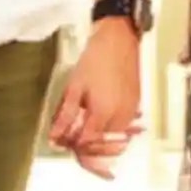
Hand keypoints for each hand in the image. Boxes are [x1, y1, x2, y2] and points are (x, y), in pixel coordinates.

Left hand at [47, 19, 142, 179]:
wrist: (119, 41)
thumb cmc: (97, 59)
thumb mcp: (74, 87)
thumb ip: (65, 116)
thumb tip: (55, 137)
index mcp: (103, 113)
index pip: (87, 144)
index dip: (72, 146)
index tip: (61, 141)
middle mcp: (120, 118)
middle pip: (102, 148)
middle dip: (85, 149)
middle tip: (70, 139)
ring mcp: (130, 114)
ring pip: (115, 143)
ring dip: (99, 144)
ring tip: (84, 134)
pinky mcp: (135, 108)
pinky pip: (124, 131)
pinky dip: (111, 135)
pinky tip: (100, 127)